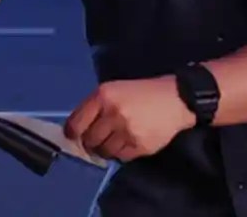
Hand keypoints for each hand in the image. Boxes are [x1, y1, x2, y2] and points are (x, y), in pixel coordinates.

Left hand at [64, 77, 195, 161]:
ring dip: (106, 149)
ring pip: (104, 151)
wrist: (176, 99)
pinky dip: (121, 153)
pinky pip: (121, 157)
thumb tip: (76, 129)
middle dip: (90, 143)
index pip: (76, 123)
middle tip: (96, 140)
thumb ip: (95, 107)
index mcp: (103, 96)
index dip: (71, 134)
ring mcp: (126, 131)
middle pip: (89, 140)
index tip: (72, 138)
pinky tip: (128, 142)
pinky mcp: (140, 146)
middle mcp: (112, 113)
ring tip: (115, 140)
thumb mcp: (114, 90)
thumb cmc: (141, 93)